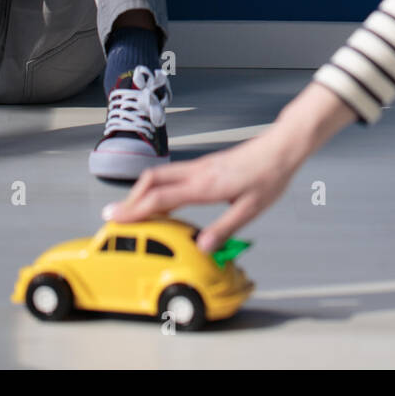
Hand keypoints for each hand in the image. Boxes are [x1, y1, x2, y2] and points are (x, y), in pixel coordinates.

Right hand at [109, 121, 305, 252]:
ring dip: (143, 191)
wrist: (281, 148)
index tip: (113, 218)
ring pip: (160, 175)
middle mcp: (197, 173)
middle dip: (131, 198)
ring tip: (134, 211)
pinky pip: (173, 175)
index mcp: (205, 185)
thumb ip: (225, 229)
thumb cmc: (269, 177)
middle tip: (116, 216)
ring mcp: (200, 167)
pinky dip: (158, 187)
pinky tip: (162, 201)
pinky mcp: (206, 165)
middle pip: (151, 179)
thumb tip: (202, 247)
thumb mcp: (251, 209)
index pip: (159, 196)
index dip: (134, 209)